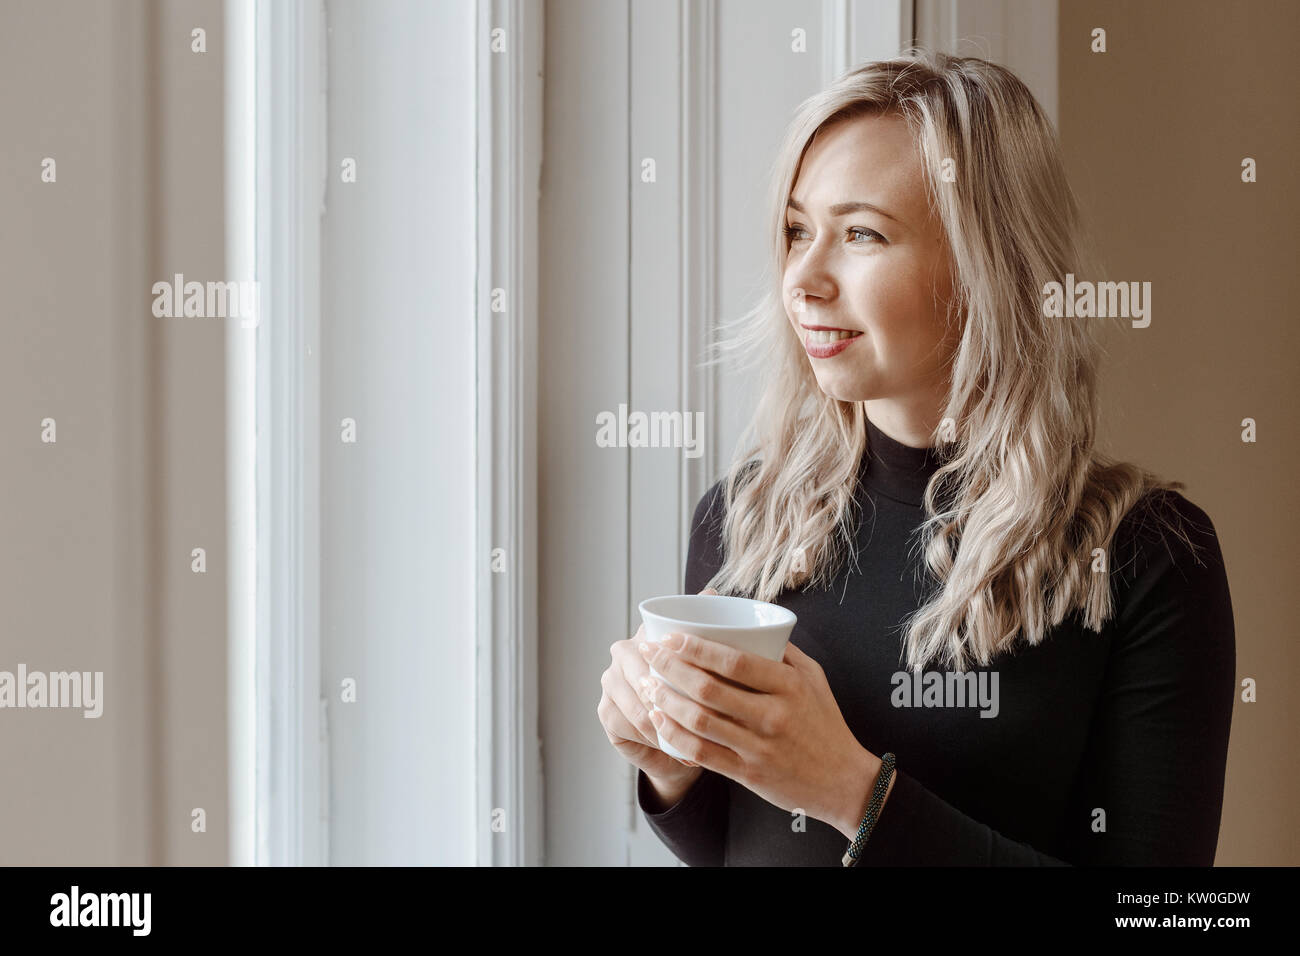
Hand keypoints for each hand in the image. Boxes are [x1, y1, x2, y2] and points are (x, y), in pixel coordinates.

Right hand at [596, 588, 720, 788]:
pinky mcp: (605, 711)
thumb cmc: (698, 694)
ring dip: (669, 724)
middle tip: (711, 721)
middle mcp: (624, 652)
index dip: (688, 667)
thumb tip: (713, 592)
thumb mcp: (712, 661)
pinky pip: (629, 726)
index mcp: (649, 633)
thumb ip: (711, 629)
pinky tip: (676, 748)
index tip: (717, 687)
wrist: (679, 738)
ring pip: (640, 704)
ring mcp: (610, 681)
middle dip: (680, 701)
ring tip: (697, 740)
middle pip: (649, 674)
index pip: (663, 644)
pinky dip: (654, 739)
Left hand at [639, 631, 883, 838]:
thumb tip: (745, 625)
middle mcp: (773, 715)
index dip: (695, 648)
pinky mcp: (748, 774)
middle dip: (670, 668)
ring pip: (700, 721)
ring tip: (648, 686)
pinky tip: (659, 721)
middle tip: (648, 655)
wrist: (843, 781)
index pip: (733, 661)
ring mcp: (759, 747)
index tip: (670, 636)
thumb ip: (781, 652)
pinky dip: (675, 736)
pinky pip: (702, 754)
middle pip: (708, 689)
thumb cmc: (825, 722)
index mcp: (788, 685)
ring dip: (666, 702)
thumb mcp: (813, 678)